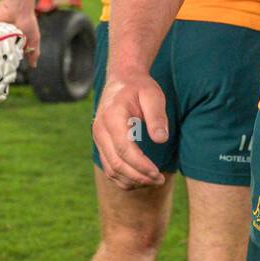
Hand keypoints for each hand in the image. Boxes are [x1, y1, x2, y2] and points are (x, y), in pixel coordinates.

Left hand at [0, 0, 39, 66]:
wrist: (17, 7)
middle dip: (0, 60)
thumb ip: (34, 52)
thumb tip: (34, 67)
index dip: (10, 63)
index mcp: (16, 42)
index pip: (12, 56)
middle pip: (1, 54)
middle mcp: (6, 40)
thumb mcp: (34, 39)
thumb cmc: (28, 22)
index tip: (7, 71)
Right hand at [91, 68, 168, 189]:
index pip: (124, 150)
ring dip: (131, 180)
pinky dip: (123, 178)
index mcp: (112, 117)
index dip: (140, 166)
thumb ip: (157, 116)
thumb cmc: (140, 87)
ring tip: (153, 181)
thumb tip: (161, 140)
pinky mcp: (101, 144)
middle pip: (116, 164)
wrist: (122, 79)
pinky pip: (109, 167)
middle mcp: (100, 130)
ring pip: (111, 169)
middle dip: (138, 177)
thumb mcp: (153, 95)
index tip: (157, 173)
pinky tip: (140, 179)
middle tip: (160, 180)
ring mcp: (98, 138)